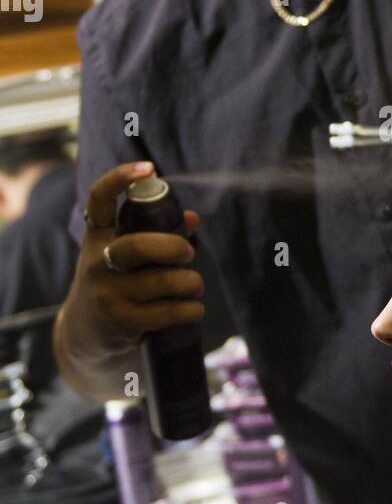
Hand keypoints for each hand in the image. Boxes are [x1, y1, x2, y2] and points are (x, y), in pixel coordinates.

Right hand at [71, 161, 204, 350]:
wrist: (84, 333)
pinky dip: (189, 309)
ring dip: (190, 283)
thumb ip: (154, 233)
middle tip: (188, 253)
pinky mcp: (122, 322)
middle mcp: (97, 263)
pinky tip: (194, 309)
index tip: (148, 169)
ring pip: (161, 282)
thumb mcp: (122, 255)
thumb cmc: (115, 281)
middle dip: (174, 248)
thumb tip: (192, 219)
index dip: (120, 178)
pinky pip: (167, 312)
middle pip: (139, 246)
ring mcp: (108, 294)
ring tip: (195, 285)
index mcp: (97, 237)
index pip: (99, 199)